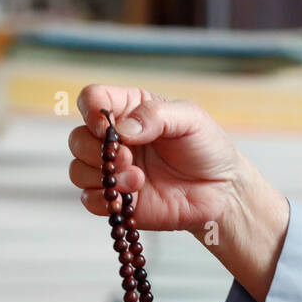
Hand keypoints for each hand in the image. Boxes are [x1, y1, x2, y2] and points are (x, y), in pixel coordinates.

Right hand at [68, 85, 289, 301]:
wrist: (223, 190)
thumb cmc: (207, 147)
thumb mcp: (189, 119)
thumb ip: (155, 116)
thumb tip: (121, 130)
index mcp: (129, 110)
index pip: (92, 100)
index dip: (91, 110)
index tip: (106, 125)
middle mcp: (115, 140)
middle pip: (77, 138)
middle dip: (95, 149)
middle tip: (127, 157)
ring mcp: (114, 171)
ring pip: (78, 170)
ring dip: (102, 175)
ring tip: (138, 178)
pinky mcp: (119, 201)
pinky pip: (90, 201)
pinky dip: (104, 200)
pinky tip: (132, 196)